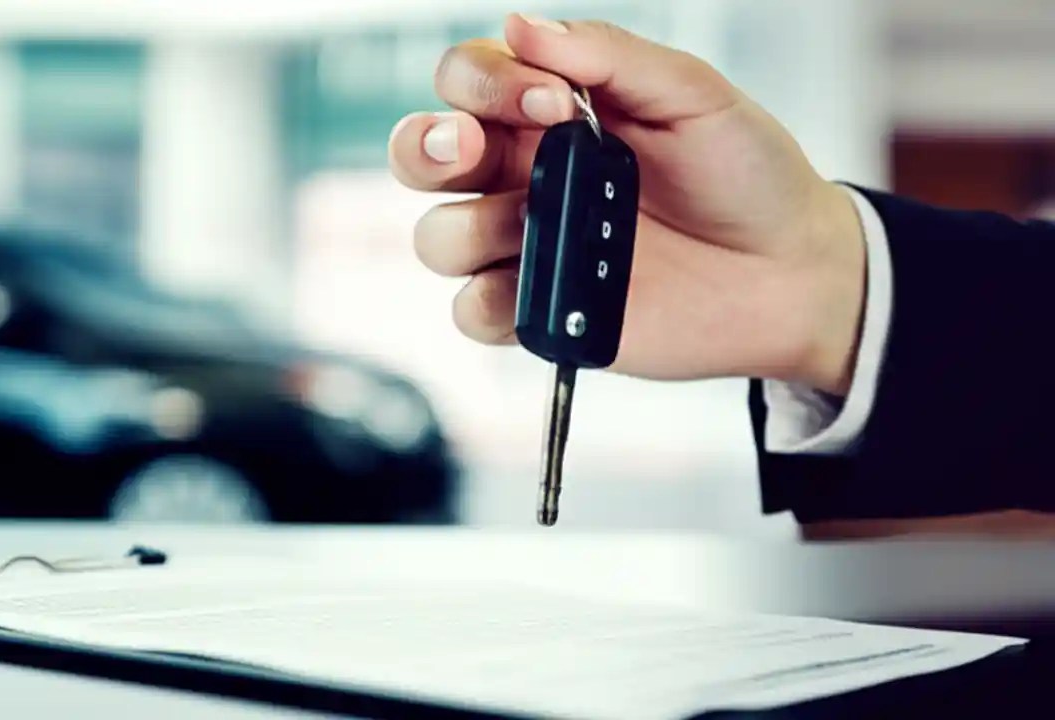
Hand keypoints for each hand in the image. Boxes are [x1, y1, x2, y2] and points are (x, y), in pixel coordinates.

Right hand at [388, 14, 865, 395]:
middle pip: (423, 156)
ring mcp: (528, 247)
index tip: (554, 101)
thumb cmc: (748, 176)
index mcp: (551, 115)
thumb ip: (608, 57)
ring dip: (468, 228)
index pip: (469, 80)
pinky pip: (473, 312)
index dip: (487, 83)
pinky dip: (492, 303)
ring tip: (538, 228)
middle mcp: (525, 177)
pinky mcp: (540, 313)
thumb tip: (520, 25)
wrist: (791, 273)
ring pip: (437, 237)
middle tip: (475, 149)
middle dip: (428, 147)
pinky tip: (544, 292)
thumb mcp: (693, 94)